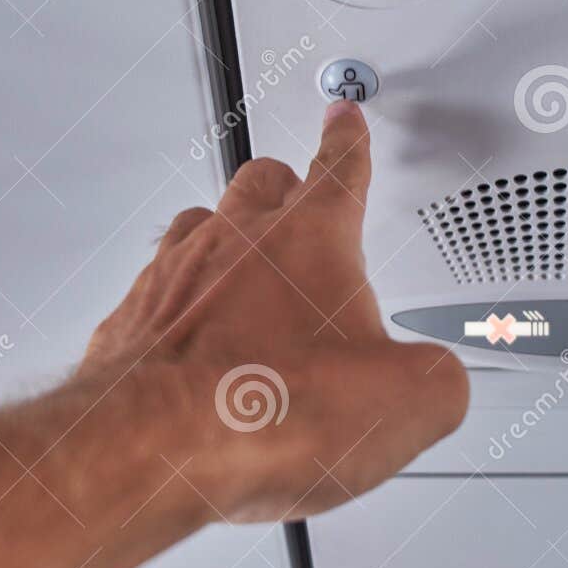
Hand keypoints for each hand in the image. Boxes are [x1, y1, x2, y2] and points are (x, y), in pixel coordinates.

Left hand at [80, 101, 468, 522]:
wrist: (153, 445)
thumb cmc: (261, 410)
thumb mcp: (405, 403)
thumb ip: (435, 380)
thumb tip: (435, 386)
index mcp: (311, 241)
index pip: (339, 170)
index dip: (348, 141)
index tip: (345, 121)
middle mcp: (236, 244)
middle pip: (260, 183)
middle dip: (284, 184)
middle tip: (297, 196)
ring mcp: (175, 279)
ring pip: (200, 226)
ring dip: (224, 238)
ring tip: (242, 268)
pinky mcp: (132, 326)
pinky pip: (155, 292)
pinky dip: (179, 306)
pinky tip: (192, 342)